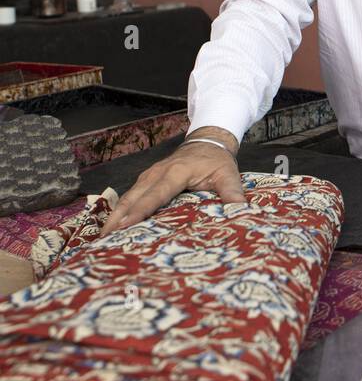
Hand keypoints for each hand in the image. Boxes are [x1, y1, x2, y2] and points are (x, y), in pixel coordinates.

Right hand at [100, 141, 246, 234]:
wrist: (207, 141)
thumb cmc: (216, 160)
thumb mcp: (228, 174)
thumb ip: (232, 192)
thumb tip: (240, 211)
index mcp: (176, 172)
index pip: (155, 195)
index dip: (140, 211)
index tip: (124, 226)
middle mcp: (157, 173)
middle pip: (133, 197)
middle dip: (117, 218)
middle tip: (104, 240)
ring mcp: (149, 176)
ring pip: (127, 197)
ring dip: (115, 216)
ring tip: (103, 237)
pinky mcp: (146, 180)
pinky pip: (130, 196)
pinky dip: (120, 211)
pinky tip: (113, 226)